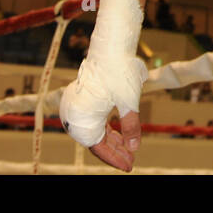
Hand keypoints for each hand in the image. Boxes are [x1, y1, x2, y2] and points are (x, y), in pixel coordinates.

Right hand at [59, 53, 147, 169]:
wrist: (110, 47)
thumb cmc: (118, 71)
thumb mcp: (129, 101)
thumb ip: (131, 125)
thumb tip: (135, 147)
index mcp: (83, 119)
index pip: (98, 147)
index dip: (114, 158)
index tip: (128, 165)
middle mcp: (77, 116)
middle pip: (97, 141)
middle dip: (116, 151)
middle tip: (132, 159)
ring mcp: (81, 108)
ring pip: (97, 131)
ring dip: (113, 141)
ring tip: (129, 149)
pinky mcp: (87, 101)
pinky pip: (96, 121)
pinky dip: (108, 129)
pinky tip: (120, 135)